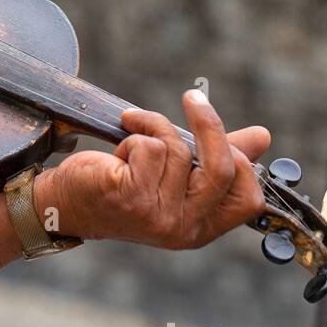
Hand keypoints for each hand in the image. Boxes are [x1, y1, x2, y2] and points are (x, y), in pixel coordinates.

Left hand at [36, 90, 270, 249]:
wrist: (64, 205)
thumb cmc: (120, 186)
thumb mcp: (173, 174)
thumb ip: (216, 157)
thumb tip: (262, 137)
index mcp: (200, 229)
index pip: (247, 200)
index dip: (242, 163)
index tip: (221, 133)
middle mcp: (182, 228)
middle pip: (222, 169)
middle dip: (209, 125)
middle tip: (192, 98)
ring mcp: (156, 216)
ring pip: (179, 150)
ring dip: (153, 130)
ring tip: (133, 138)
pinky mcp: (131, 196)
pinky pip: (151, 146)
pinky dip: (134, 135)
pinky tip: (117, 152)